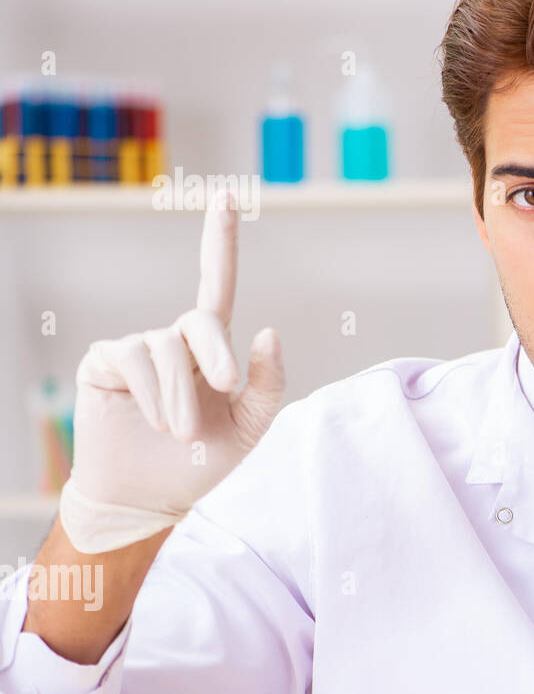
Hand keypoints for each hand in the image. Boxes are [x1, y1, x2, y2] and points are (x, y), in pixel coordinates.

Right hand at [59, 190, 285, 553]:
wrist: (149, 498)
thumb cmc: (202, 463)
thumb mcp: (250, 428)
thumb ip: (267, 384)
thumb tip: (268, 331)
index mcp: (210, 350)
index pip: (217, 285)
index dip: (220, 241)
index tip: (228, 195)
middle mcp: (173, 341)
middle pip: (200, 321)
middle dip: (218, 356)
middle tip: (225, 392)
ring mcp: (136, 348)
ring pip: (166, 347)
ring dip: (180, 395)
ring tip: (181, 431)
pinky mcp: (104, 362)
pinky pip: (132, 359)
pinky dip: (151, 392)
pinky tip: (153, 420)